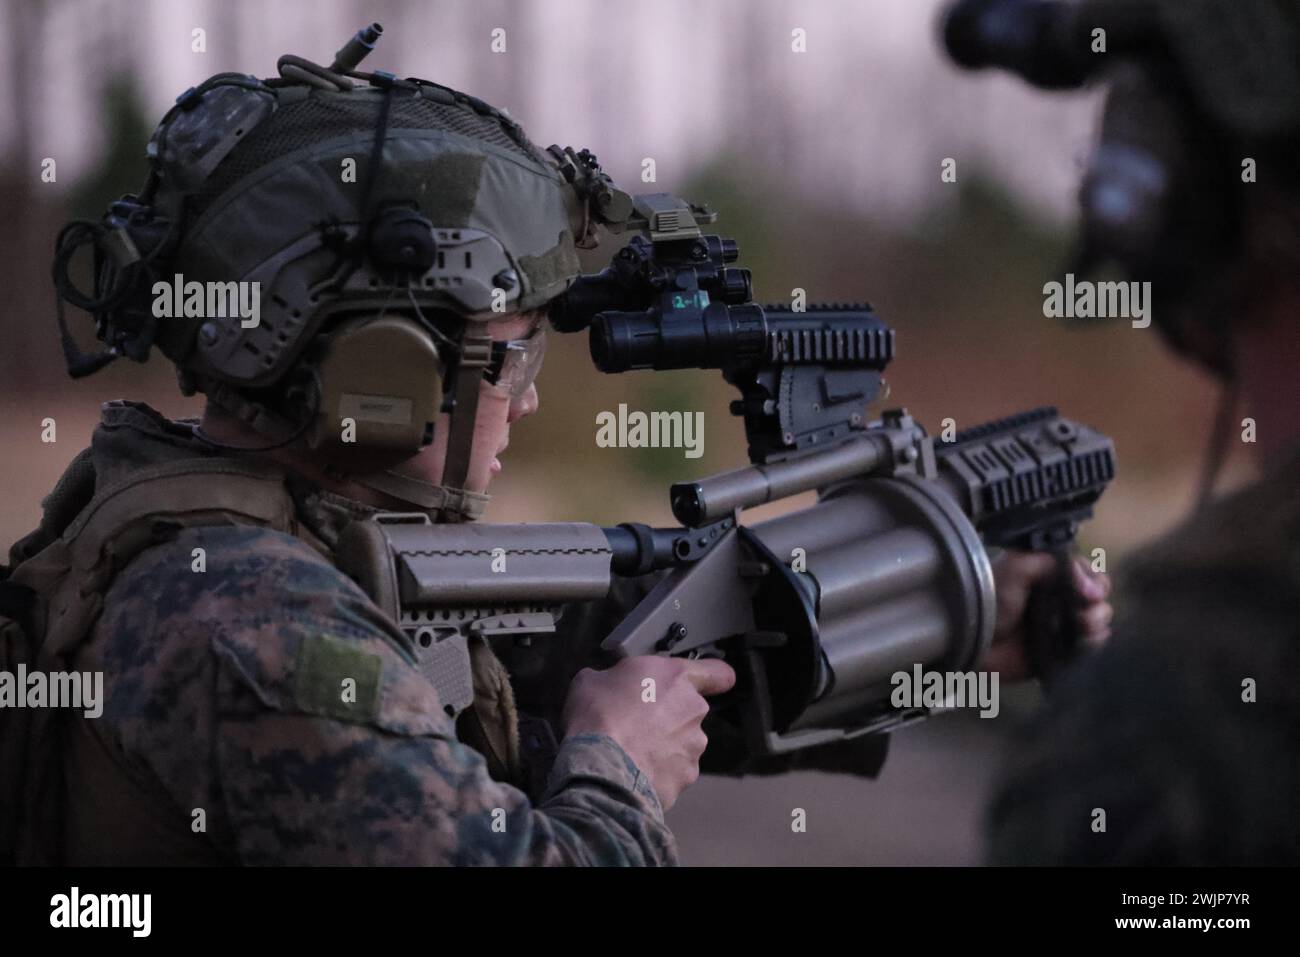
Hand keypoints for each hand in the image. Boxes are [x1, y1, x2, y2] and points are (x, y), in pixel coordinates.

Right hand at [561, 655, 735, 809]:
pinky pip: (673, 772)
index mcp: (676, 677)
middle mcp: (692, 710)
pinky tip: (633, 771)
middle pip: (690, 711)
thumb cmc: (597, 717)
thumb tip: (608, 685)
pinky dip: (658, 773)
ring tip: (631, 750)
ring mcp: (692, 747)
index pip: (719, 673)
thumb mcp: (592, 680)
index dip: (714, 678)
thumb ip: (613, 678)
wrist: (599, 766)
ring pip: (683, 744)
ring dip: (663, 746)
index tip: (709, 682)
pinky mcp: (685, 778)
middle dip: (669, 716)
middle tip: (637, 721)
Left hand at [982, 552, 1111, 681]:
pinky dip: (1094, 642)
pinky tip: (1085, 640)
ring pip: (1098, 619)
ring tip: (1083, 624)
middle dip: (1098, 600)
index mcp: (1049, 575)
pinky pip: (1091, 646)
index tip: (1088, 590)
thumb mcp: (1016, 566)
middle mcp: (1059, 597)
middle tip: (1087, 604)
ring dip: (1097, 620)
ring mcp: (1062, 625)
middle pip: (1098, 595)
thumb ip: (1049, 560)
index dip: (1092, 578)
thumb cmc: (991, 598)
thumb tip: (1084, 577)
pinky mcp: (1063, 651)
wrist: (977, 639)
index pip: (1086, 571)